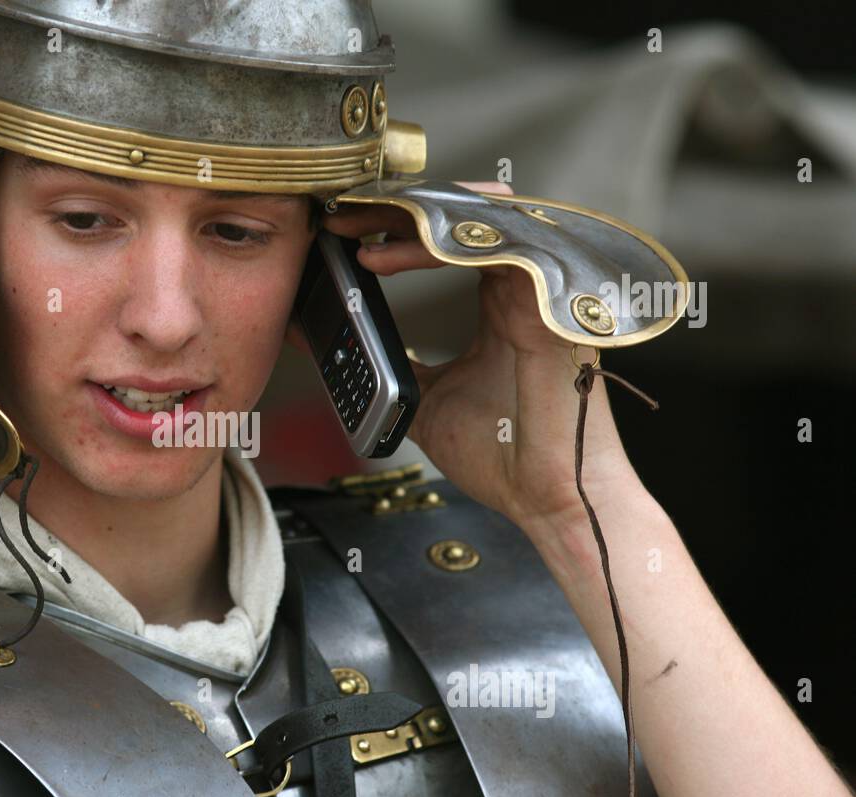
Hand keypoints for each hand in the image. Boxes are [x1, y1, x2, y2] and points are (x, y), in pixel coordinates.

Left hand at [319, 182, 643, 532]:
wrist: (549, 497)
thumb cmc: (504, 455)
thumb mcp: (424, 402)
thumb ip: (390, 367)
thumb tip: (335, 347)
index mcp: (501, 305)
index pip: (448, 242)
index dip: (396, 229)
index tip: (341, 235)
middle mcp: (520, 288)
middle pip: (457, 220)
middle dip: (394, 211)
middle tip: (337, 218)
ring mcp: (535, 290)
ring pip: (469, 223)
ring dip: (404, 221)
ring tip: (352, 231)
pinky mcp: (542, 301)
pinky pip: (481, 250)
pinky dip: (426, 249)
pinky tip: (381, 260)